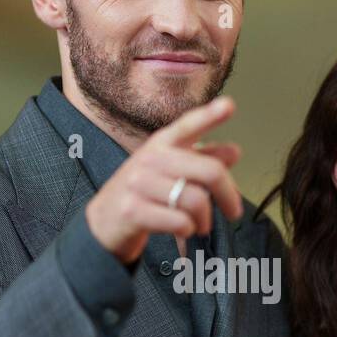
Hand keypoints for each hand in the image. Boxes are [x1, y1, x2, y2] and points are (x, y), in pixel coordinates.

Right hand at [85, 96, 242, 264]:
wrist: (103, 223)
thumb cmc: (142, 194)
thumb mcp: (170, 172)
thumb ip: (201, 160)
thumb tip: (233, 152)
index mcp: (162, 144)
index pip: (188, 126)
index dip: (210, 116)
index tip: (229, 106)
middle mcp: (150, 158)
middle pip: (209, 171)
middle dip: (228, 195)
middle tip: (233, 211)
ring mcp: (139, 184)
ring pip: (196, 200)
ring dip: (205, 219)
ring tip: (200, 224)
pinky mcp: (133, 210)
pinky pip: (180, 221)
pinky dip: (188, 230)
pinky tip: (182, 229)